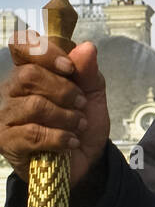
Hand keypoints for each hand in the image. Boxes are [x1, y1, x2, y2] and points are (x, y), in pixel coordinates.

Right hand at [0, 34, 109, 190]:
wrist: (85, 161)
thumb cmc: (82, 123)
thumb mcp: (93, 95)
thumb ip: (88, 71)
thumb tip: (87, 47)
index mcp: (31, 71)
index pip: (21, 45)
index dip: (45, 52)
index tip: (69, 68)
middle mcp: (12, 90)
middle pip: (29, 75)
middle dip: (63, 90)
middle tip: (80, 104)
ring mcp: (7, 115)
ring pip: (34, 105)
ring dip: (66, 116)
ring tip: (79, 125)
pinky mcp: (7, 141)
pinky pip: (33, 133)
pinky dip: (59, 137)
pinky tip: (70, 142)